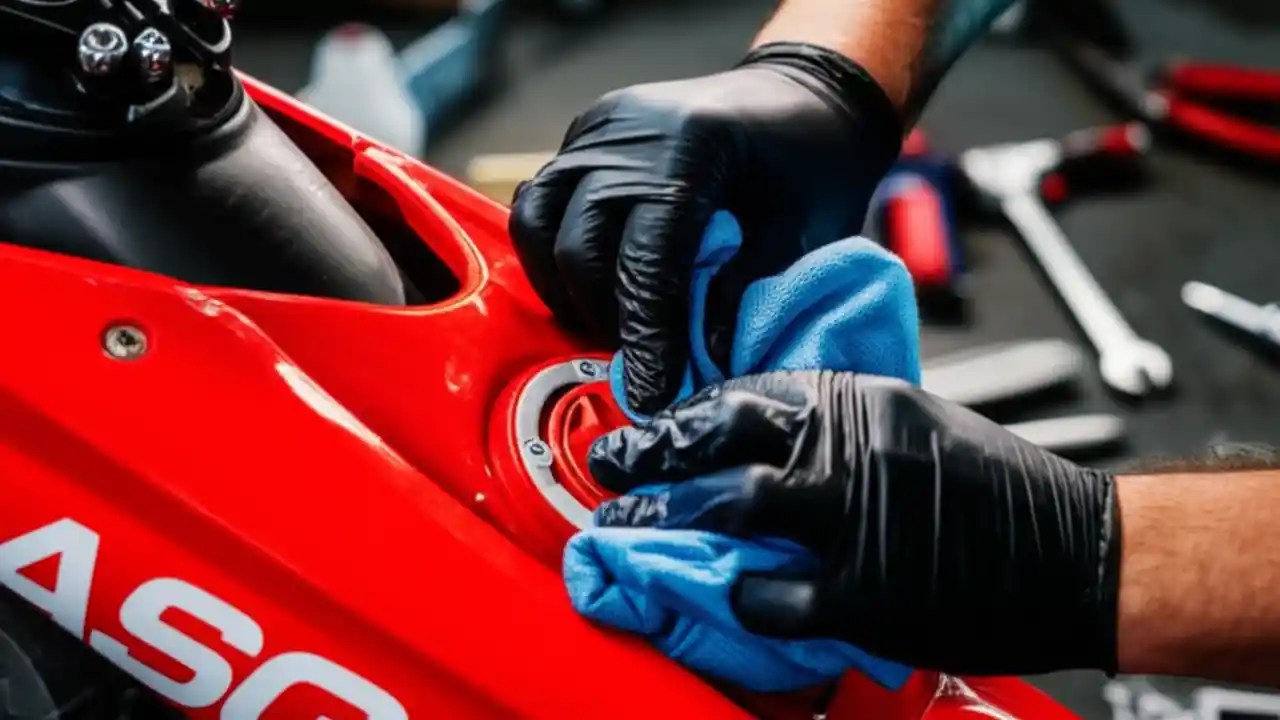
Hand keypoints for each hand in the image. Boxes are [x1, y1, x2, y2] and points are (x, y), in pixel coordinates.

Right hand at [509, 43, 902, 414]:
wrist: (804, 93)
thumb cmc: (813, 157)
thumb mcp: (800, 232)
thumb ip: (742, 294)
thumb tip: (701, 363)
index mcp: (690, 146)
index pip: (644, 260)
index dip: (645, 337)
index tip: (652, 392)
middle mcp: (628, 132)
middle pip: (577, 247)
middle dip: (603, 319)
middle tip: (641, 362)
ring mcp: (597, 129)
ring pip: (539, 224)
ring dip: (566, 289)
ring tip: (609, 325)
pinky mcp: (584, 137)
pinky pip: (543, 203)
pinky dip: (557, 252)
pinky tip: (594, 284)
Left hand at [587, 371, 1121, 676]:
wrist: (1082, 550)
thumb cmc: (998, 489)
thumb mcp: (914, 426)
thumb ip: (837, 430)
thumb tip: (759, 442)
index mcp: (862, 402)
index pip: (747, 393)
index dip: (682, 411)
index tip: (643, 424)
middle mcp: (854, 449)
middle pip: (723, 441)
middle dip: (651, 454)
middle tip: (609, 468)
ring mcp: (859, 519)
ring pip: (733, 509)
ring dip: (667, 520)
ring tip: (624, 529)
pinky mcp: (870, 592)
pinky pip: (775, 594)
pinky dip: (741, 597)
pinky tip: (727, 595)